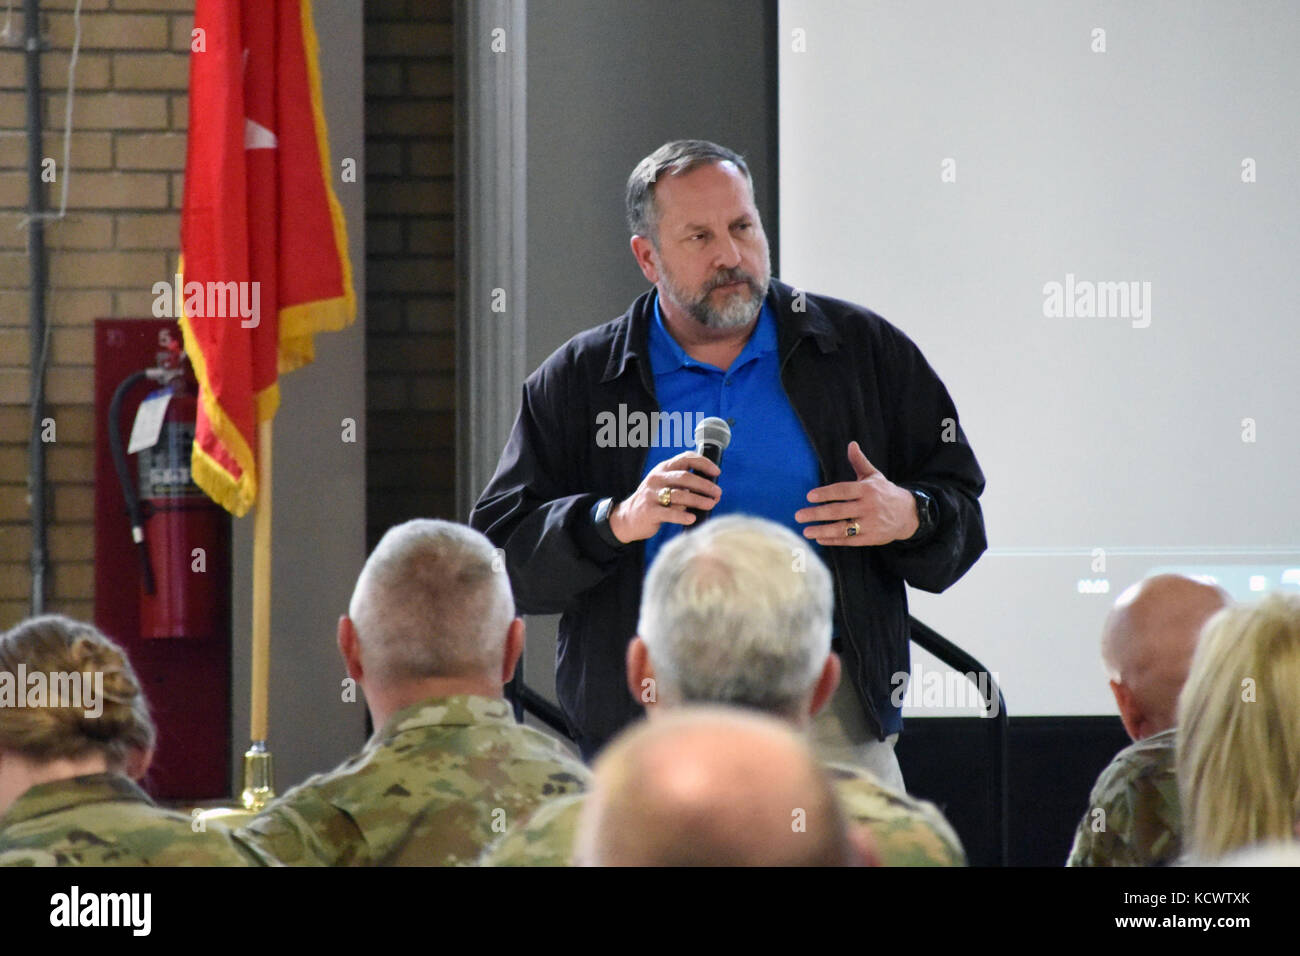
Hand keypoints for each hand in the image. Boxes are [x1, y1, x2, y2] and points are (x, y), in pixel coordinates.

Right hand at [608, 451, 720, 542]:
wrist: (627, 518)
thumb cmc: (653, 501)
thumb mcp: (664, 485)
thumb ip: (682, 483)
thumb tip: (710, 488)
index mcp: (663, 469)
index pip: (685, 458)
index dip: (703, 463)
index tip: (716, 472)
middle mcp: (657, 479)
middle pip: (685, 477)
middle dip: (705, 485)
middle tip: (717, 493)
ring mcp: (652, 495)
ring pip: (679, 495)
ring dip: (698, 500)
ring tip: (711, 504)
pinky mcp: (649, 511)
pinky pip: (669, 513)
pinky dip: (682, 516)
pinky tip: (692, 519)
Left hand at [795, 441, 917, 545]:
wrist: (909, 514)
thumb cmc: (885, 493)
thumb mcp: (874, 476)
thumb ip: (859, 461)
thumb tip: (851, 444)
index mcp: (867, 490)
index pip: (843, 490)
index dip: (826, 493)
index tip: (809, 496)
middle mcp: (869, 507)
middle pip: (839, 511)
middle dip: (817, 514)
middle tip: (799, 515)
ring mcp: (870, 524)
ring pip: (843, 528)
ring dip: (822, 531)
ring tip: (805, 532)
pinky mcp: (871, 538)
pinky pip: (849, 541)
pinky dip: (833, 540)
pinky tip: (819, 538)